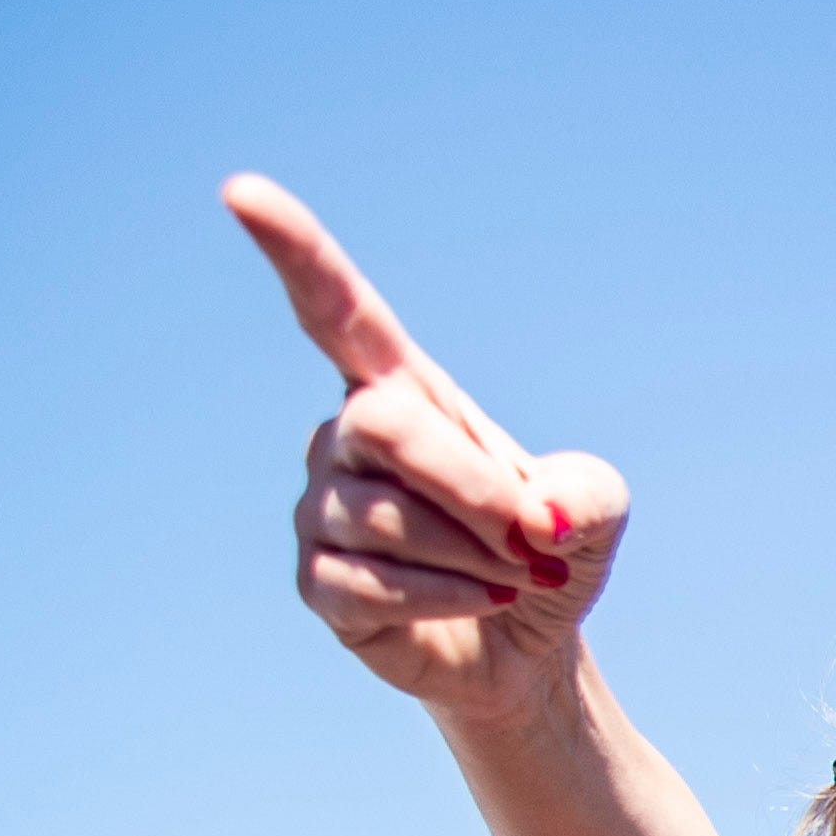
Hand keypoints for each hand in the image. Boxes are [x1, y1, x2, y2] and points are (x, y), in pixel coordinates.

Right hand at [223, 175, 630, 727]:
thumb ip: (587, 494)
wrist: (529, 642)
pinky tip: (481, 601)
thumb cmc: (548, 551)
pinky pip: (375, 584)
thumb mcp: (594, 510)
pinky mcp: (318, 582)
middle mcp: (345, 436)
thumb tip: (537, 517)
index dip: (294, 252)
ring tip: (506, 574)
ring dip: (474, 555)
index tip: (241, 193)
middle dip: (474, 488)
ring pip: (389, 518)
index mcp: (403, 390)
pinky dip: (449, 597)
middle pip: (385, 427)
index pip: (338, 309)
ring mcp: (322, 508)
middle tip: (528, 536)